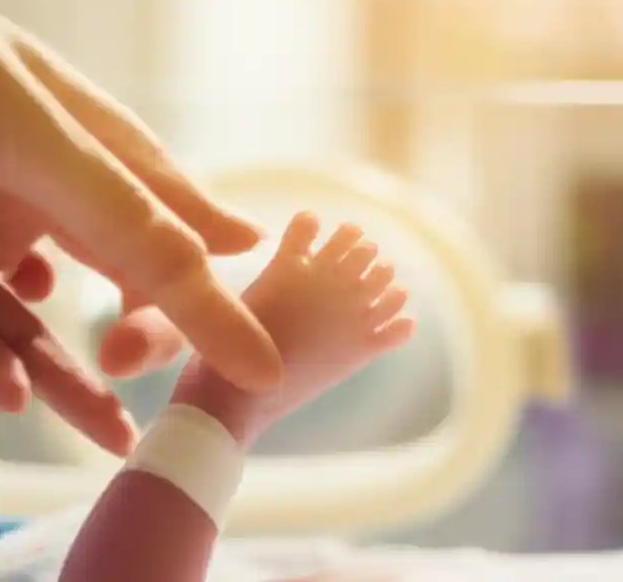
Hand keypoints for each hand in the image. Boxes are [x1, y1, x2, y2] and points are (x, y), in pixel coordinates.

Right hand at [171, 213, 414, 445]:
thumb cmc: (221, 352)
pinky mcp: (362, 349)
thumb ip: (272, 272)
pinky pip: (399, 328)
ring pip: (385, 277)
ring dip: (382, 277)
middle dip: (357, 248)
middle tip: (355, 256)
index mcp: (289, 263)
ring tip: (379, 283)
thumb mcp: (241, 298)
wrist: (236, 398)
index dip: (311, 226)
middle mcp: (327, 281)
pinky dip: (401, 323)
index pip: (310, 223)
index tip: (312, 230)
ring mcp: (350, 313)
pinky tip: (398, 323)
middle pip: (360, 246)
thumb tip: (296, 257)